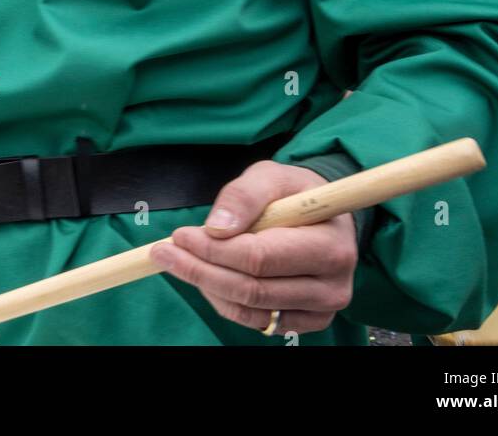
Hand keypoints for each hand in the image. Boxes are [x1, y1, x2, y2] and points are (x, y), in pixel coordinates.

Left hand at [150, 161, 356, 335]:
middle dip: (202, 270)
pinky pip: (256, 321)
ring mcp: (321, 309)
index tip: (180, 235)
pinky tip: (208, 277)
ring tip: (182, 261)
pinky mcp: (308, 323)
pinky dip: (224, 301)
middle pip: (253, 288)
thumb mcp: (270, 175)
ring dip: (208, 286)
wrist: (322, 215)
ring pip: (250, 309)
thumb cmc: (294, 192)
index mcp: (331, 244)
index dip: (215, 250)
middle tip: (165, 253)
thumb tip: (217, 227)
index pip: (261, 258)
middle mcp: (332, 285)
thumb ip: (244, 195)